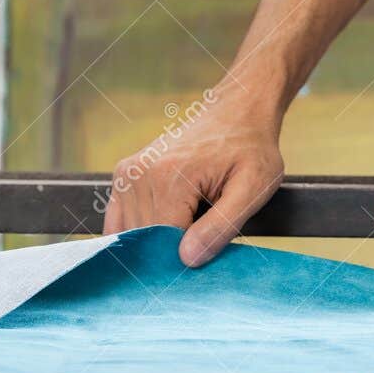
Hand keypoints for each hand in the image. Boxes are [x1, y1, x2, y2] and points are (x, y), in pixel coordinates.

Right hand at [102, 95, 285, 266]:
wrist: (237, 111)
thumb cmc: (251, 149)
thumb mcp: (253, 189)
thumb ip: (221, 227)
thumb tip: (186, 260)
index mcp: (169, 178)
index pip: (163, 245)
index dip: (185, 262)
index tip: (209, 260)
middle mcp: (138, 174)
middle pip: (146, 242)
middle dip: (173, 252)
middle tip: (206, 241)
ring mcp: (126, 174)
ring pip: (132, 235)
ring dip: (158, 242)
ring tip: (192, 224)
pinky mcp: (123, 176)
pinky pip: (120, 222)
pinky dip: (142, 232)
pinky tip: (170, 224)